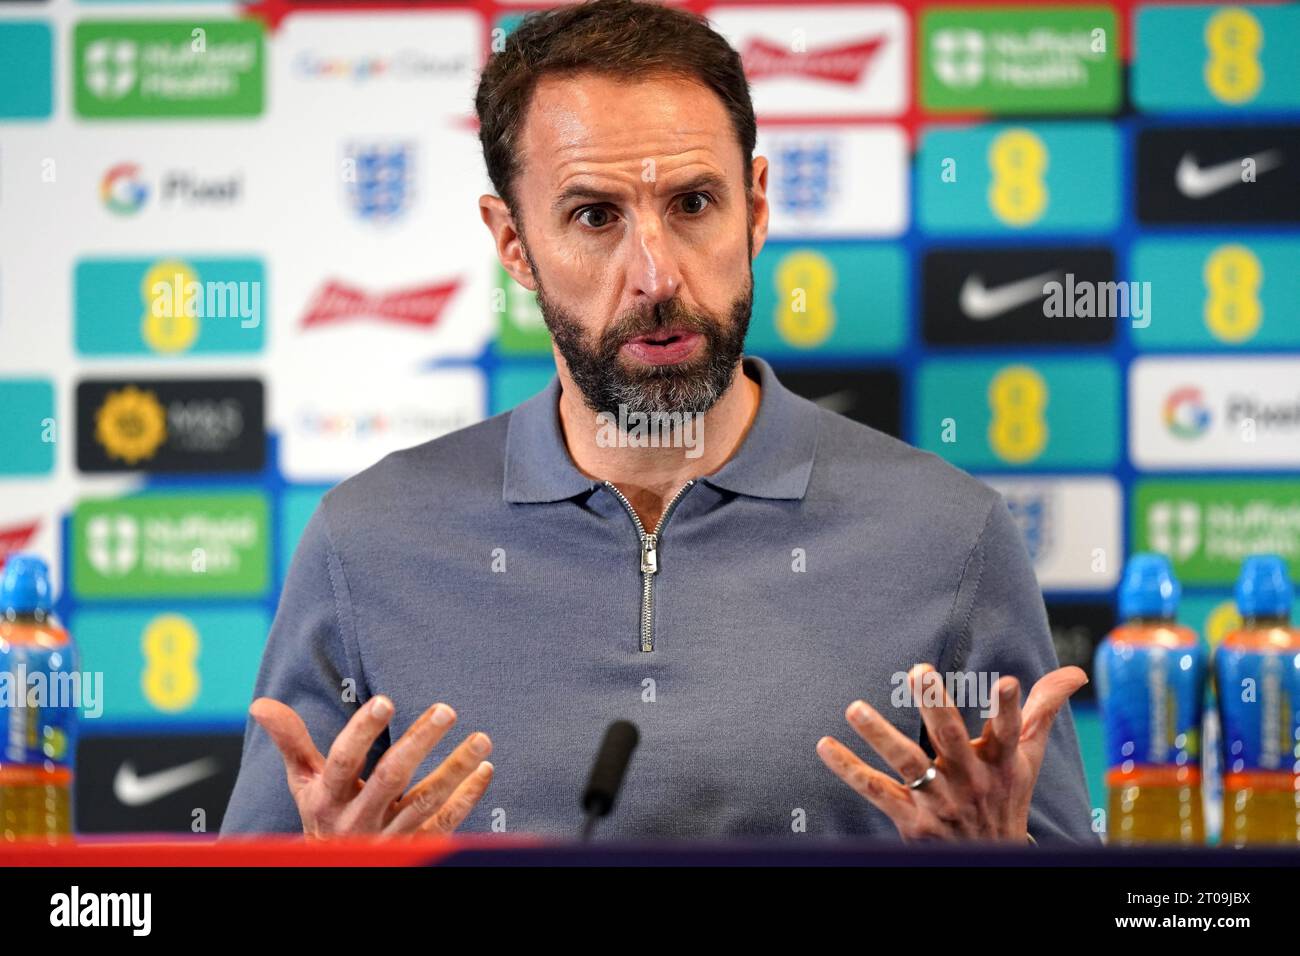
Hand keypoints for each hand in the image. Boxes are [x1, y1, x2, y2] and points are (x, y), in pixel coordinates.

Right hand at [250, 695, 493, 837]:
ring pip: (424, 802)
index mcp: (327, 799)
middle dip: (418, 743)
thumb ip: (291, 743)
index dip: (362, 731)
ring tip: (481, 738)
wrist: (335, 869)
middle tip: (446, 710)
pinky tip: (484, 770)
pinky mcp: (415, 848)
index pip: (343, 762)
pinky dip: (467, 798)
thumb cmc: (324, 815)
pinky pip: (444, 824)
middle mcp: (356, 820)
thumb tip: (260, 704)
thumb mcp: (304, 783)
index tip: (387, 699)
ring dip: (455, 769)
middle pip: (390, 778)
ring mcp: (388, 838)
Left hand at [815, 663, 1087, 841]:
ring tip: (854, 708)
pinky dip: (848, 769)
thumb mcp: (1026, 758)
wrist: (988, 859)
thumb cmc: (1004, 796)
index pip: (1010, 732)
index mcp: (1000, 763)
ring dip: (879, 735)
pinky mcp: (910, 818)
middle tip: (919, 671)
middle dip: (936, 706)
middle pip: (951, 740)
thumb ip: (1042, 711)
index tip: (1007, 682)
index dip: (1009, 708)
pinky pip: (874, 790)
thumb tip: (1077, 674)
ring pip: (907, 764)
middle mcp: (970, 780)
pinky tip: (824, 745)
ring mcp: (938, 800)